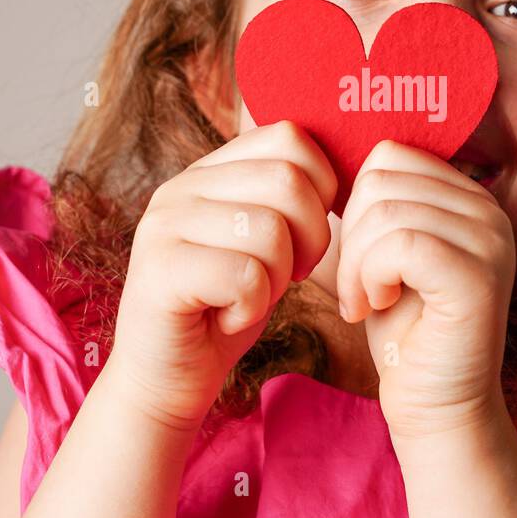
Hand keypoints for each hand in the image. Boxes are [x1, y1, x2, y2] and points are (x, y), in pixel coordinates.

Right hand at [107, 121, 336, 431]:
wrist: (167, 380)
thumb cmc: (228, 308)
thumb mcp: (266, 244)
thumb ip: (290, 200)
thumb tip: (357, 171)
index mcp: (209, 171)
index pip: (289, 137)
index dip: (322, 188)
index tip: (310, 237)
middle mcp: (181, 187)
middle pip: (289, 180)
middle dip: (312, 237)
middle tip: (290, 275)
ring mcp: (164, 225)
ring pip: (271, 230)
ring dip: (279, 277)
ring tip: (249, 296)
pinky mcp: (159, 271)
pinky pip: (246, 275)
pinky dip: (252, 307)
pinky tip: (227, 317)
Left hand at [337, 140, 516, 439]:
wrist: (433, 404)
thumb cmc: (399, 327)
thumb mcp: (380, 249)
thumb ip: (372, 202)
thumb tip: (320, 149)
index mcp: (467, 195)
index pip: (389, 153)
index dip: (355, 203)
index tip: (358, 256)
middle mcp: (488, 209)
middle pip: (381, 176)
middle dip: (351, 234)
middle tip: (359, 286)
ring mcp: (490, 240)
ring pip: (385, 211)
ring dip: (356, 262)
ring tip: (366, 299)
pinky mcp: (478, 276)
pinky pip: (399, 244)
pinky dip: (369, 276)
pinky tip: (375, 305)